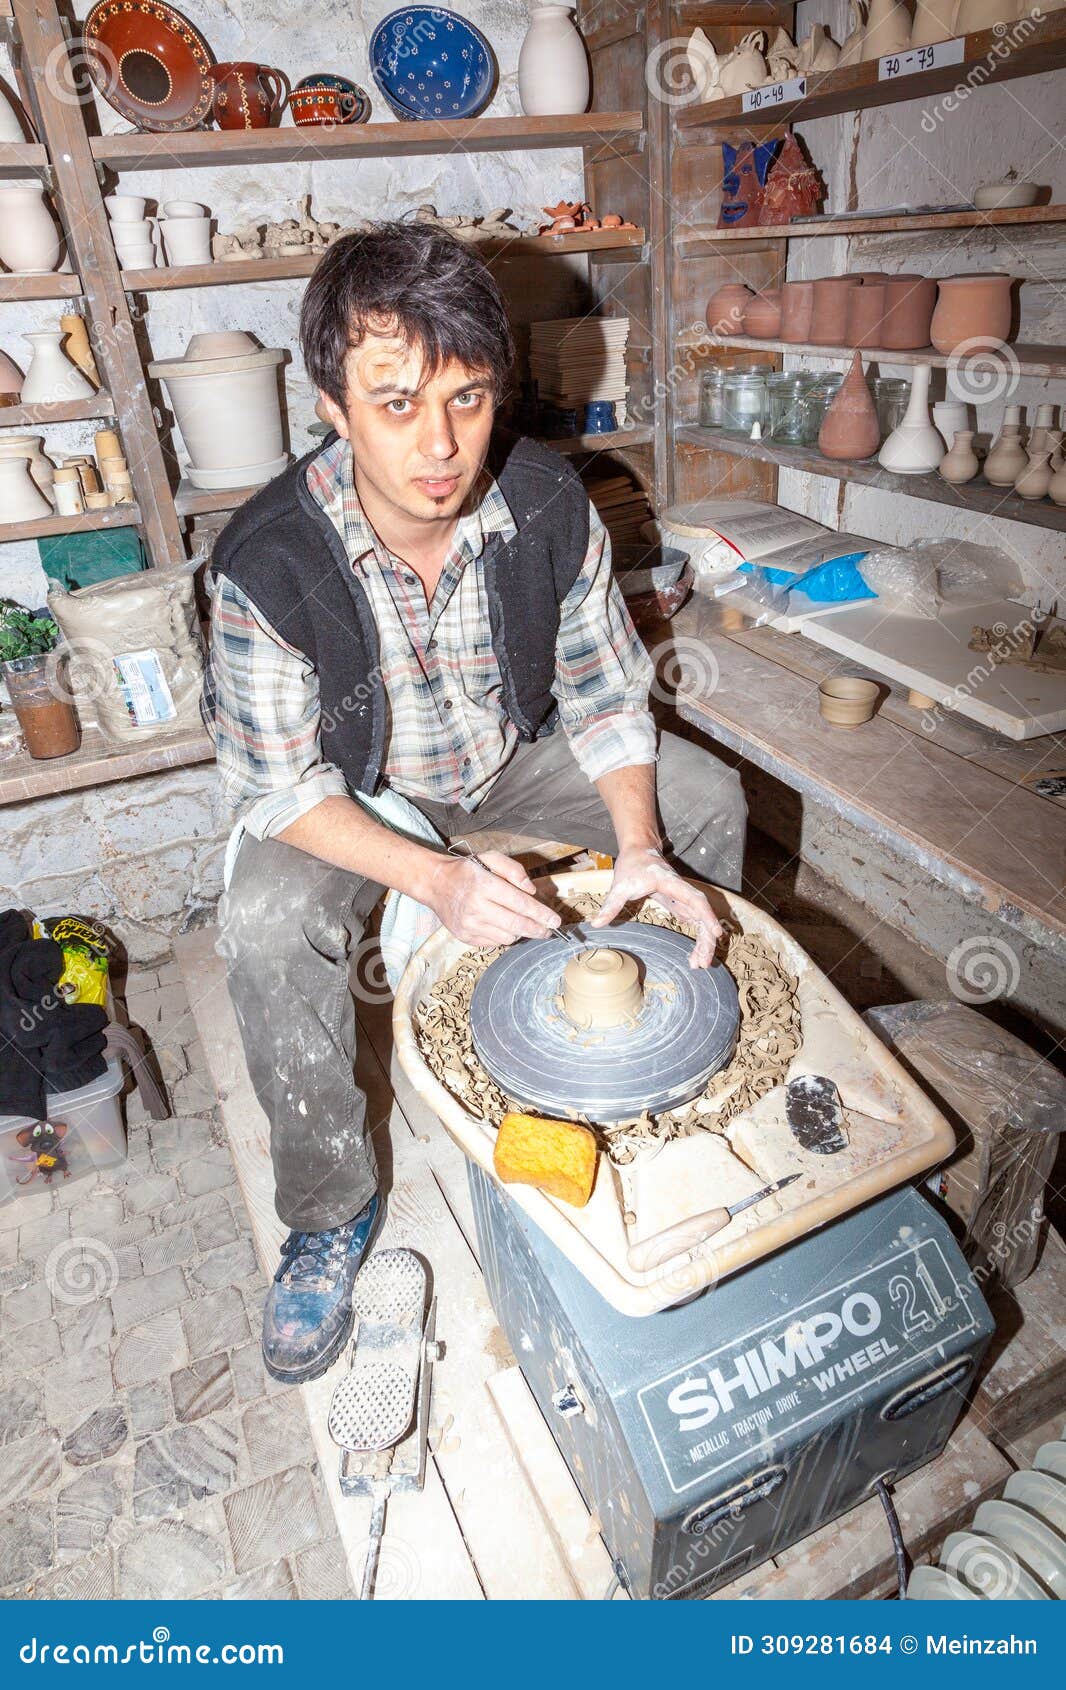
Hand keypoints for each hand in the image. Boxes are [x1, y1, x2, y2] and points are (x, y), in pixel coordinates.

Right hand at [426, 850, 560, 949]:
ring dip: (520, 932)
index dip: (540, 914)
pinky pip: (493, 943)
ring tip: (523, 924)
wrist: (435, 884)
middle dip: (537, 929)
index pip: (520, 903)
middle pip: (516, 924)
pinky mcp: (464, 936)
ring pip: (506, 936)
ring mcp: (469, 924)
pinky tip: (503, 926)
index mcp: (484, 885)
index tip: (555, 920)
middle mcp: (476, 907)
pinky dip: (503, 936)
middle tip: (548, 931)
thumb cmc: (466, 870)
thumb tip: (531, 890)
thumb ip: (513, 870)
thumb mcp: (490, 858)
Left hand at [590, 846, 722, 967]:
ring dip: (703, 942)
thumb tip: (596, 924)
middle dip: (706, 939)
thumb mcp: (619, 885)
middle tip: (703, 962)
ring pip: (701, 921)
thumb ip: (611, 904)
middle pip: (702, 915)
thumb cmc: (632, 866)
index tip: (715, 933)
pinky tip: (695, 955)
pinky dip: (697, 939)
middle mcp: (683, 891)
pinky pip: (695, 923)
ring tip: (699, 964)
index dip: (706, 916)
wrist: (639, 852)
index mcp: (672, 884)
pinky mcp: (681, 905)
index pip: (695, 900)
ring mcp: (684, 899)